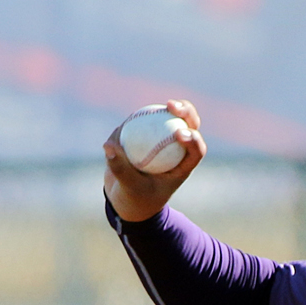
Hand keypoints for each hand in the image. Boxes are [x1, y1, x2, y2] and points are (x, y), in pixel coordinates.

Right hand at [102, 99, 206, 222]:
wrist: (125, 198)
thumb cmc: (136, 198)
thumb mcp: (130, 188)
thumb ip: (121, 169)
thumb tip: (109, 147)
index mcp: (183, 164)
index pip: (196, 150)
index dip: (193, 139)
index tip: (179, 134)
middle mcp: (176, 148)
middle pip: (187, 124)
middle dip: (185, 110)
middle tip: (170, 106)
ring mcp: (161, 139)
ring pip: (163, 117)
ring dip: (154, 110)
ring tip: (136, 117)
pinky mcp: (143, 134)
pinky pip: (137, 123)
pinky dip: (128, 126)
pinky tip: (118, 133)